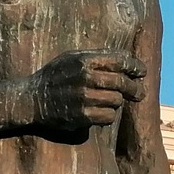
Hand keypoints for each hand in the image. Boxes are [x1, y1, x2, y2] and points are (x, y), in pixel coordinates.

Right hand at [24, 50, 143, 137]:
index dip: (134, 66)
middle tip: (139, 93)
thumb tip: (125, 57)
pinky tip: (102, 112)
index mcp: (83, 60)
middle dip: (134, 88)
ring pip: (117, 100)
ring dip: (117, 102)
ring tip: (110, 101)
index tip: (141, 71)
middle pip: (122, 82)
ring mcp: (83, 98)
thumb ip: (97, 56)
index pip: (119, 60)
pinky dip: (108, 115)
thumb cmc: (55, 76)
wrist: (32, 99)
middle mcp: (84, 78)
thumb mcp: (71, 58)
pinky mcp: (81, 116)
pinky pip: (108, 116)